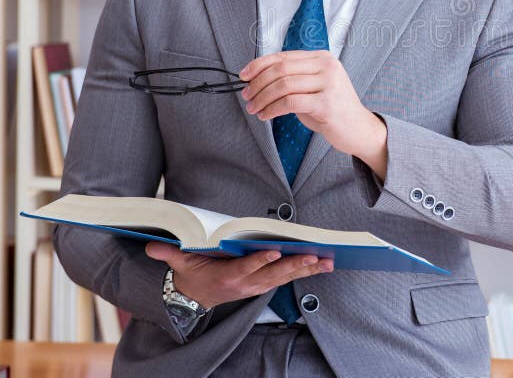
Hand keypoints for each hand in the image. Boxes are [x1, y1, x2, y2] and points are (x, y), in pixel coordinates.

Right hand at [145, 242, 332, 309]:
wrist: (194, 298)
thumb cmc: (191, 274)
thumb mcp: (179, 264)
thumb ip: (169, 254)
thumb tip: (152, 246)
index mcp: (226, 277)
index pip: (245, 268)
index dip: (260, 261)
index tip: (274, 252)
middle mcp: (245, 284)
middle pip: (272, 275)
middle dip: (295, 266)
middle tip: (314, 256)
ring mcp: (256, 286)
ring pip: (284, 278)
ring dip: (306, 270)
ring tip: (327, 261)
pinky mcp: (263, 285)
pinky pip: (287, 278)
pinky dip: (305, 271)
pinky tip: (322, 265)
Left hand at [239, 50, 387, 177]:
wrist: (358, 129)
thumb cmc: (331, 109)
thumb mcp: (313, 87)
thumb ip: (293, 78)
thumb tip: (257, 78)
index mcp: (322, 57)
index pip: (283, 56)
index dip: (259, 65)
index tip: (243, 76)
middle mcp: (327, 66)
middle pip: (281, 69)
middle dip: (258, 83)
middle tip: (246, 96)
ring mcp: (329, 83)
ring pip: (283, 85)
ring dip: (262, 98)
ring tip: (254, 108)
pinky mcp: (327, 103)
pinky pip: (290, 102)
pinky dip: (272, 109)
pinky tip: (265, 116)